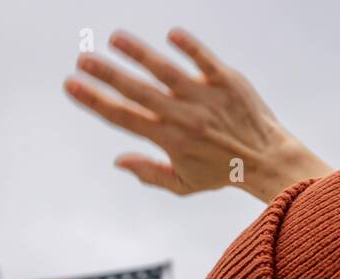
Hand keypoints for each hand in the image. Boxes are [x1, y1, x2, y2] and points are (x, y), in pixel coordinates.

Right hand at [65, 28, 331, 202]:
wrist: (267, 160)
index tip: (72, 86)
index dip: (95, 102)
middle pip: (138, 92)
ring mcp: (206, 96)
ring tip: (115, 39)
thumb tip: (117, 160)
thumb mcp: (183, 184)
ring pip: (167, 71)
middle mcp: (184, 117)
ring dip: (139, 54)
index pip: (124, 118)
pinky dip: (189, 47)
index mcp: (169, 140)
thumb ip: (148, 172)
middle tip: (82, 60)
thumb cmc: (222, 173)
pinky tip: (171, 35)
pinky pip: (205, 60)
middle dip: (107, 76)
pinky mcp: (227, 81)